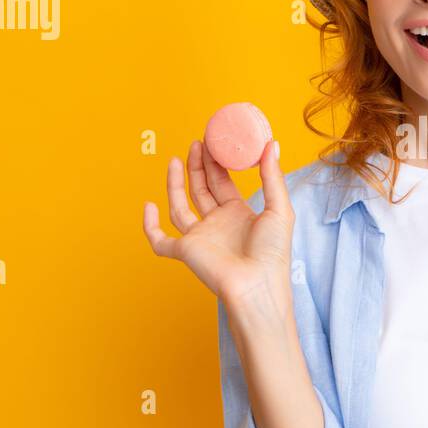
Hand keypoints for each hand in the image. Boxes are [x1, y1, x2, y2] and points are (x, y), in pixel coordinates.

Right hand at [142, 137, 294, 311]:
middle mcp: (217, 224)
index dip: (217, 163)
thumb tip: (271, 143)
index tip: (214, 141)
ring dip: (176, 184)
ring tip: (178, 158)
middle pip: (201, 189)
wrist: (258, 285)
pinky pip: (160, 241)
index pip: (223, 182)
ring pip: (180, 207)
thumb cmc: (273, 253)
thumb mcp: (279, 209)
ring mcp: (200, 238)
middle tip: (198, 142)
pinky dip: (150, 226)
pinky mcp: (185, 252)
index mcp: (238, 214)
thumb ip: (272, 176)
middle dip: (198, 166)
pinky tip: (149, 205)